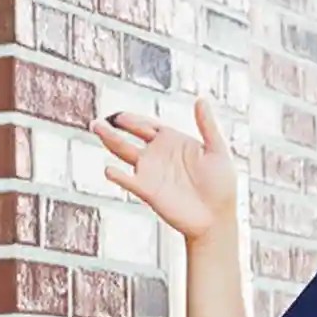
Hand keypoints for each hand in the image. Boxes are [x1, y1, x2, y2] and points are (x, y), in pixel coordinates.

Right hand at [92, 97, 237, 239]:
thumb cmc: (220, 185)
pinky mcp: (147, 191)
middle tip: (98, 121)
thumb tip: (201, 99)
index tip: (120, 116)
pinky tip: (109, 169)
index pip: (147, 125)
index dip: (133, 119)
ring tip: (96, 128)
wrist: (216, 217)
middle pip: (129, 137)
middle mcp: (157, 155)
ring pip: (123, 153)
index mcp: (172, 141)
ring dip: (109, 141)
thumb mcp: (217, 150)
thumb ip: (207, 125)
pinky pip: (128, 180)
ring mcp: (150, 172)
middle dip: (113, 128)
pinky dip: (118, 175)